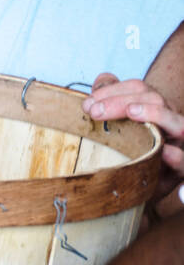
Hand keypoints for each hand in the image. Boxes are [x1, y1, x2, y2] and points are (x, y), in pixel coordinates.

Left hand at [83, 73, 183, 219]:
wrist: (144, 185)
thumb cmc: (132, 151)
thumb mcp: (120, 127)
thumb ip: (112, 100)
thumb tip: (102, 79)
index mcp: (154, 109)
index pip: (139, 88)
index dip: (114, 90)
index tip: (88, 102)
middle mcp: (170, 122)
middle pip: (155, 99)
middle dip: (122, 101)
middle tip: (94, 111)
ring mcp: (179, 144)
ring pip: (179, 124)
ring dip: (156, 114)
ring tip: (133, 112)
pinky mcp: (181, 169)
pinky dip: (176, 157)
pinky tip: (166, 152)